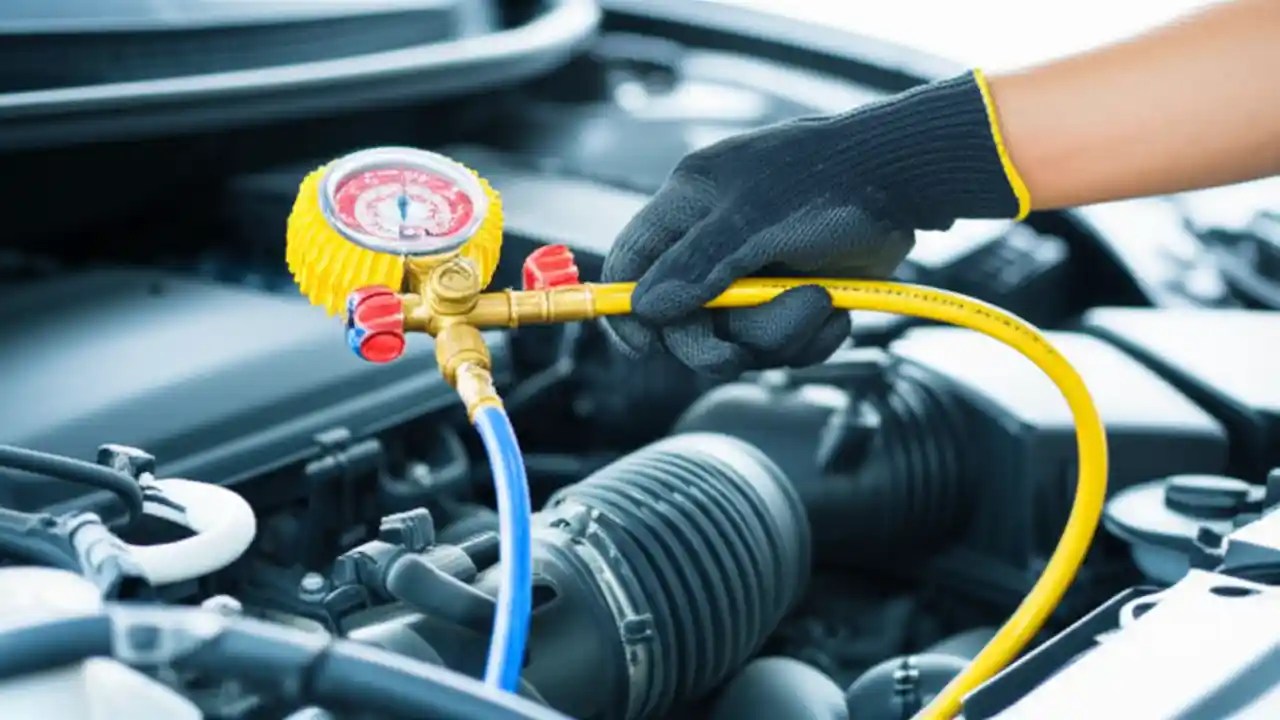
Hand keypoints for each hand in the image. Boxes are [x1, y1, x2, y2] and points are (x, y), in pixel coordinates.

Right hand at [601, 119, 914, 377]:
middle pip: (685, 320)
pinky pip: (782, 343)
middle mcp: (714, 242)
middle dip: (718, 341)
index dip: (627, 309)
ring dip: (779, 334)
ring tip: (819, 301)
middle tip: (739, 352)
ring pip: (739, 338)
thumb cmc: (827, 181)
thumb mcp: (755, 219)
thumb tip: (645, 308)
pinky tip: (835, 312)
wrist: (905, 182)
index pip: (632, 262)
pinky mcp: (792, 295)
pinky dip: (811, 337)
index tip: (644, 346)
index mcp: (689, 207)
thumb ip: (697, 265)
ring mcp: (754, 272)